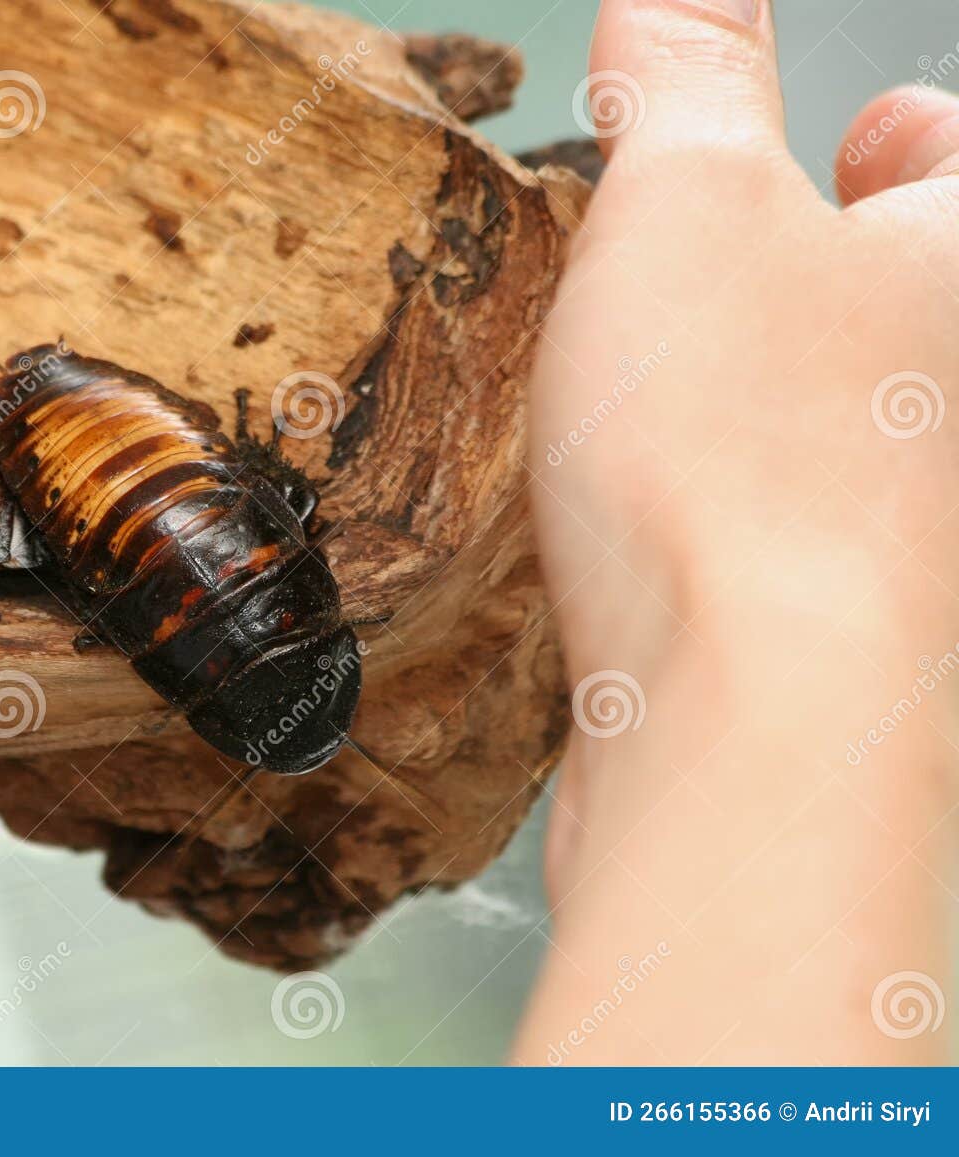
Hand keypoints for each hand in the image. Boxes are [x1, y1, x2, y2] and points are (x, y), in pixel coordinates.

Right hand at [512, 0, 958, 1062]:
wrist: (758, 731)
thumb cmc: (743, 464)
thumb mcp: (681, 205)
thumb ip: (684, 74)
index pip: (958, 172)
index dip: (913, 143)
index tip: (880, 132)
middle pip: (934, 308)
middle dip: (874, 261)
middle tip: (819, 243)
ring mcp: (923, 537)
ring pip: (881, 427)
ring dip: (816, 386)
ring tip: (725, 375)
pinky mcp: (860, 639)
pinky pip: (827, 534)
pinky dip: (772, 500)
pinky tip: (690, 515)